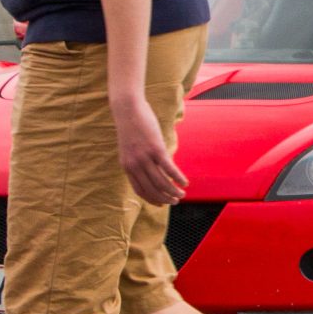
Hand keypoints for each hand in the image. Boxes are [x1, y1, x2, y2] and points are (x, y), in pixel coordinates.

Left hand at [111, 88, 186, 205]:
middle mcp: (135, 165)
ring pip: (162, 182)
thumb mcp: (130, 148)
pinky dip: (178, 178)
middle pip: (152, 189)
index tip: (162, 204)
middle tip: (175, 201)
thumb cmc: (131, 127)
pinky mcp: (156, 149)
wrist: (128, 109)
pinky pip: (169, 169)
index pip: (141, 190)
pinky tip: (185, 182)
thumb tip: (152, 169)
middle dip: (165, 199)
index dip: (152, 200)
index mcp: (127, 167)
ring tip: (182, 194)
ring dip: (173, 191)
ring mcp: (145, 158)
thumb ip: (138, 161)